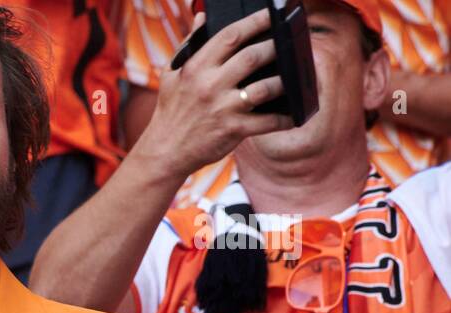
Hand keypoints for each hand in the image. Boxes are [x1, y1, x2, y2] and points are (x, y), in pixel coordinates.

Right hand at [136, 10, 293, 181]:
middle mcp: (209, 85)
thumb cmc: (170, 110)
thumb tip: (203, 18)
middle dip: (275, 47)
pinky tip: (293, 114)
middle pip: (252, 57)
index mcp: (196, 68)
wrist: (164, 151)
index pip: (230, 36)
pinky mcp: (233, 130)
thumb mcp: (171, 74)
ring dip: (284, 82)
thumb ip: (189, 44)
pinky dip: (284, 118)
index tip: (272, 14)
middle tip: (288, 44)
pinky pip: (267, 122)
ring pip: (264, 88)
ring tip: (294, 77)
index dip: (255, 22)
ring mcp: (222, 108)